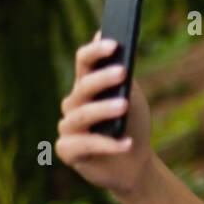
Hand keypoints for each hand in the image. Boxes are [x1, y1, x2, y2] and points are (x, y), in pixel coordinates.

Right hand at [57, 31, 153, 196]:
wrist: (135, 162)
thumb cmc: (131, 124)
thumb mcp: (132, 98)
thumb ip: (123, 76)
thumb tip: (114, 41)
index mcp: (86, 85)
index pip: (83, 61)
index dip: (95, 51)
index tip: (114, 43)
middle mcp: (73, 104)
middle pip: (82, 87)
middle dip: (102, 78)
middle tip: (123, 72)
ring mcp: (68, 127)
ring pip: (82, 115)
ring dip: (104, 109)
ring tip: (125, 105)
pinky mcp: (67, 151)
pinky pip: (85, 144)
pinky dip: (108, 144)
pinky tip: (127, 143)